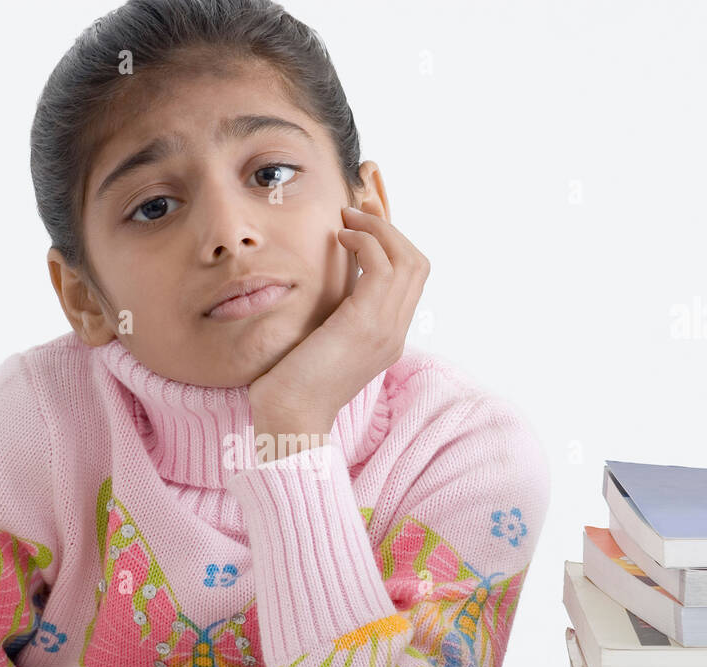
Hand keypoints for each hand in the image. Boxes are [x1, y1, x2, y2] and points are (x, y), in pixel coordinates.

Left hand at [247, 204, 430, 444]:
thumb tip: (324, 285)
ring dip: (378, 228)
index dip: (393, 239)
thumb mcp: (321, 342)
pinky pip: (383, 267)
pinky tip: (341, 237)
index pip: (410, 277)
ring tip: (347, 219)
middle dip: (391, 226)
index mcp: (388, 337)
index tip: (364, 216)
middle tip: (357, 208)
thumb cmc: (292, 383)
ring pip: (407, 259)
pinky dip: (366, 242)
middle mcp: (395, 333)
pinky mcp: (366, 325)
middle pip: (417, 263)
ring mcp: (385, 330)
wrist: (289, 417)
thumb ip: (333, 315)